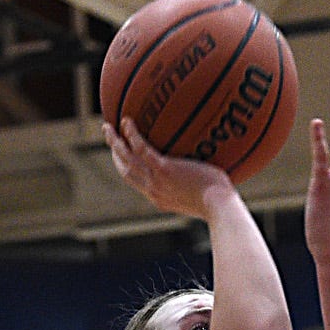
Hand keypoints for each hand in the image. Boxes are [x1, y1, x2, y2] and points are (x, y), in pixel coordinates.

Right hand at [104, 118, 235, 219]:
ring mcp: (157, 181)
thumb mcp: (204, 197)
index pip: (139, 183)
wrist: (221, 208)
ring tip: (107, 126)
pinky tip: (128, 120)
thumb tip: (208, 176)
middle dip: (115, 154)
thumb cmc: (221, 204)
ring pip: (127, 158)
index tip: (123, 158)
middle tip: (110, 138)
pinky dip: (132, 134)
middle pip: (126, 171)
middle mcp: (154, 191)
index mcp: (161, 198)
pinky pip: (141, 148)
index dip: (127, 169)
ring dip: (114, 142)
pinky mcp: (164, 170)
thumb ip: (198, 186)